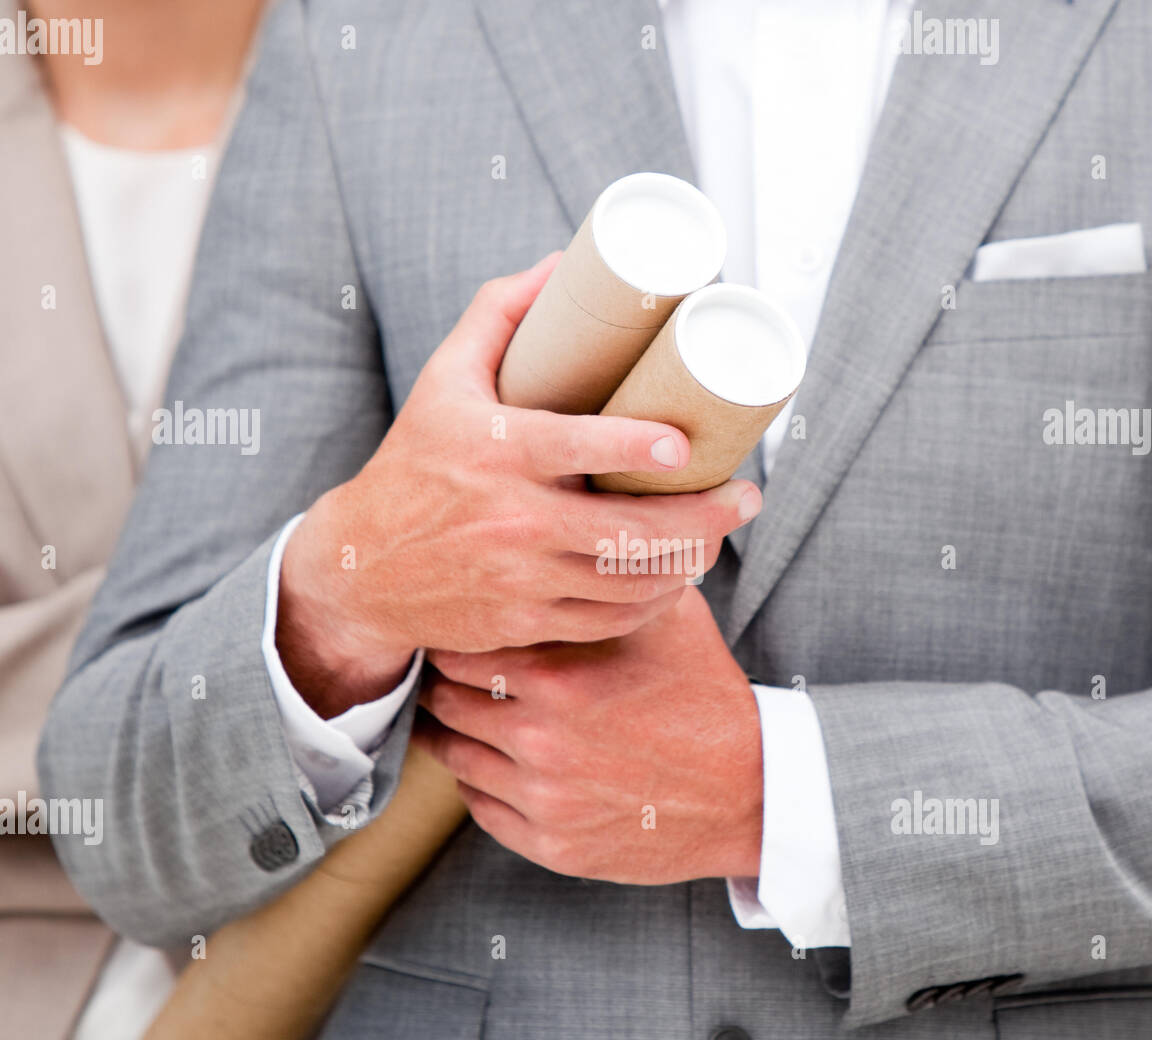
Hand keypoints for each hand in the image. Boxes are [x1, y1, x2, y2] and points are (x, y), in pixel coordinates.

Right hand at [276, 255, 762, 715]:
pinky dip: (651, 605)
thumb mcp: (443, 380)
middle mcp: (511, 519)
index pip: (577, 448)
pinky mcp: (524, 621)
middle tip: (747, 497)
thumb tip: (562, 261)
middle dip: (705, 519)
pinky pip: (607, 622)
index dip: (637, 449)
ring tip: (719, 538)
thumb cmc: (413, 462)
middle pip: (628, 531)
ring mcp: (520, 578)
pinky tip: (674, 582)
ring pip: (629, 583)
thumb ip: (500, 316)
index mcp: (496, 451)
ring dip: (689, 562)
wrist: (361, 567)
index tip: (686, 446)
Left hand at [418, 586, 762, 882]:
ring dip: (457, 731)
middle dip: (449, 680)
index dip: (457, 633)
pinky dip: (481, 781)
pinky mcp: (550, 846)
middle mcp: (537, 742)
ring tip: (474, 711)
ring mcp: (542, 800)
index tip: (465, 626)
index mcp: (556, 678)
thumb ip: (614, 567)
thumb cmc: (705, 694)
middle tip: (461, 667)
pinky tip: (502, 759)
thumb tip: (586, 503)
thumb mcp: (667, 615)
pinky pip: (477, 806)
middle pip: (444, 700)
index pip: (456, 647)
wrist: (751, 791)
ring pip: (452, 756)